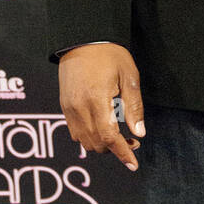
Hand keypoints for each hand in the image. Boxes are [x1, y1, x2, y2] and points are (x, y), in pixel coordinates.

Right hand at [58, 42, 144, 169]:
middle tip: (133, 140)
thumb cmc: (109, 54)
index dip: (123, 153)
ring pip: (84, 141)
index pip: (110, 137)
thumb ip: (134, 106)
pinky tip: (102, 127)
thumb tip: (139, 132)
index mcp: (97, 100)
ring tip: (119, 135)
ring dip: (102, 145)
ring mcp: (69, 108)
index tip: (133, 164)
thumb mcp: (129, 76)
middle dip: (116, 149)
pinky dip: (89, 137)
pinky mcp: (64, 106)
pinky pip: (75, 132)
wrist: (82, 39)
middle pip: (97, 143)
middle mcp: (79, 107)